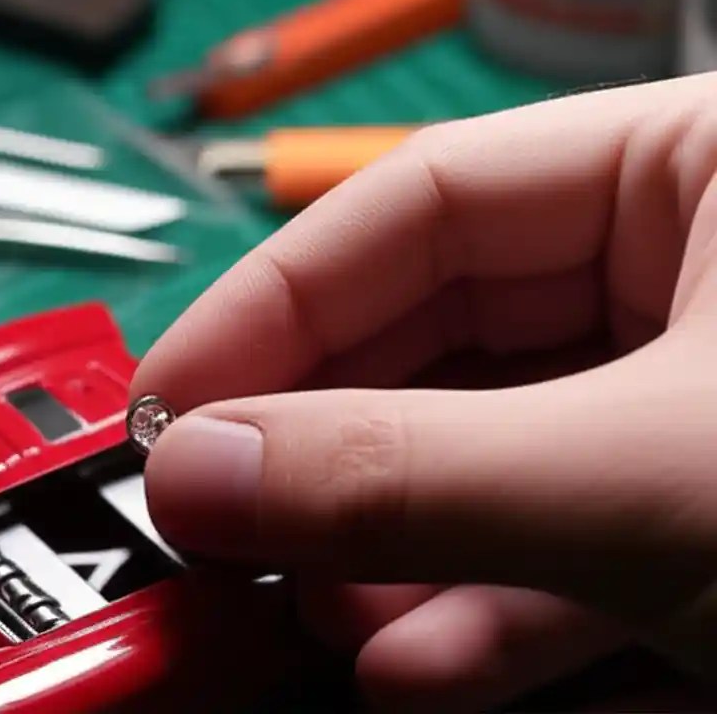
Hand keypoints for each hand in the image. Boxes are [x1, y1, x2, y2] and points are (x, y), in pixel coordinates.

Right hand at [131, 72, 716, 711]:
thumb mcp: (644, 479)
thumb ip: (408, 474)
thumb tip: (202, 472)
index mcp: (700, 171)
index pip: (421, 200)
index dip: (272, 307)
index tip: (171, 407)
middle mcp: (695, 272)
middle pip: (441, 343)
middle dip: (334, 461)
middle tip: (230, 531)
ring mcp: (701, 407)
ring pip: (492, 461)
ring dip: (398, 561)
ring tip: (329, 620)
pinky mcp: (701, 523)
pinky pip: (566, 549)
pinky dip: (489, 616)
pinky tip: (425, 669)